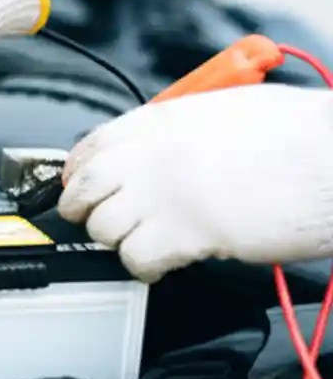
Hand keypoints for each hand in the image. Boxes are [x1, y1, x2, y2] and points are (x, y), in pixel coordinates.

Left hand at [59, 84, 332, 282]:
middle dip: (81, 210)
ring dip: (118, 242)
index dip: (79, 175)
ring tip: (144, 243)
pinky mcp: (188, 231)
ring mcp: (166, 192)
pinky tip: (164, 263)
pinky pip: (136, 258)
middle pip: (85, 188)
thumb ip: (182, 132)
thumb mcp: (226, 112)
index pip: (91, 147)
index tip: (80, 189)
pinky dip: (143, 267)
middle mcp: (153, 153)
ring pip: (104, 228)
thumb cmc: (298, 134)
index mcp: (161, 120)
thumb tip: (160, 151)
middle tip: (96, 224)